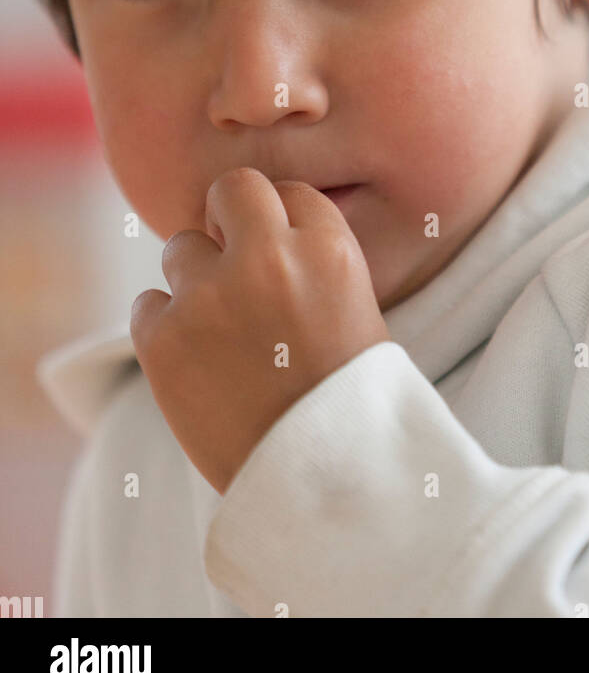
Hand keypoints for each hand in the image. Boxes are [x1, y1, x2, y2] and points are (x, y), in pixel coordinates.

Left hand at [130, 167, 390, 493]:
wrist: (319, 484)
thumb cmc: (345, 399)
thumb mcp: (356, 309)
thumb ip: (311, 257)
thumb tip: (259, 223)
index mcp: (329, 249)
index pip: (290, 193)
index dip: (280, 222)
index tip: (277, 253)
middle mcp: (271, 259)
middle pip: (233, 188)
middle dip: (229, 216)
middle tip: (232, 257)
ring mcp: (212, 296)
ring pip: (182, 247)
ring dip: (195, 280)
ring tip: (221, 334)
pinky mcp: (164, 338)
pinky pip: (147, 304)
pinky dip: (165, 329)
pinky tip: (197, 364)